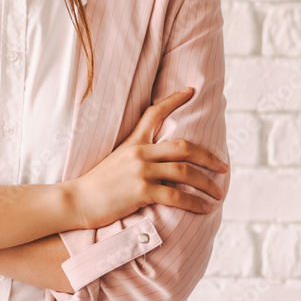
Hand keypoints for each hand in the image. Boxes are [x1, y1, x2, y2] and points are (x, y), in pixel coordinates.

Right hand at [66, 87, 229, 229]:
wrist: (77, 200)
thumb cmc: (97, 184)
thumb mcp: (116, 159)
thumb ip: (137, 154)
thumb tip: (159, 157)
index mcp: (133, 142)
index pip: (154, 113)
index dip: (174, 100)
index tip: (191, 91)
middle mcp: (139, 153)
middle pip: (184, 148)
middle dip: (208, 157)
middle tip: (223, 167)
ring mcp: (140, 171)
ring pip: (184, 172)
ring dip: (206, 184)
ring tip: (218, 193)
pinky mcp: (140, 192)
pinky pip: (175, 196)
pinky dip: (193, 203)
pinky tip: (203, 209)